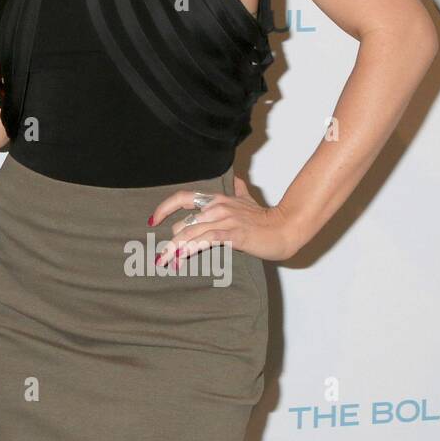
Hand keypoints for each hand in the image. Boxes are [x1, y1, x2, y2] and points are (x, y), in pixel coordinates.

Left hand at [150, 174, 297, 266]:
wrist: (286, 229)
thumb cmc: (266, 219)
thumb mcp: (248, 200)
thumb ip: (238, 190)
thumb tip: (236, 179)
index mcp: (217, 199)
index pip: (183, 197)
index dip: (165, 207)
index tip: (153, 220)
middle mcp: (217, 207)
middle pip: (183, 222)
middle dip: (171, 241)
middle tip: (161, 257)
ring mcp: (225, 219)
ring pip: (191, 232)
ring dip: (175, 248)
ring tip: (164, 261)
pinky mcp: (233, 233)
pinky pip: (206, 239)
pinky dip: (191, 247)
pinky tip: (181, 256)